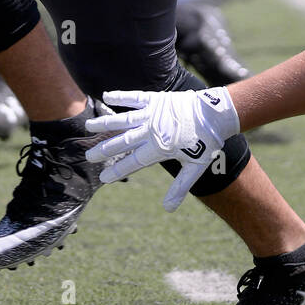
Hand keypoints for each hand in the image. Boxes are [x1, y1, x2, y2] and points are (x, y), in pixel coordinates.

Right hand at [85, 86, 239, 210]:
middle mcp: (152, 131)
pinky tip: (107, 96)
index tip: (103, 176)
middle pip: (122, 141)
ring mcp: (152, 114)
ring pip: (123, 119)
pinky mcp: (156, 100)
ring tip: (89, 126)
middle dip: (104, 149)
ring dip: (105, 123)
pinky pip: (134, 98)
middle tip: (88, 155)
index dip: (117, 170)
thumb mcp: (194, 168)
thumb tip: (168, 209)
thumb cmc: (206, 142)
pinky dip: (121, 96)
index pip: (132, 162)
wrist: (215, 114)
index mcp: (159, 148)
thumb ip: (180, 187)